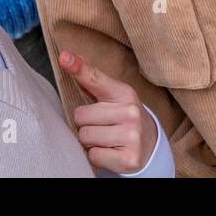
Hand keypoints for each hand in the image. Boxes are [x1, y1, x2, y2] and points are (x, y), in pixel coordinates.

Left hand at [61, 50, 156, 173]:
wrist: (150, 146)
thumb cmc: (123, 117)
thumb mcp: (112, 97)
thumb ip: (89, 79)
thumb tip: (67, 57)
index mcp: (124, 93)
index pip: (95, 79)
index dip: (78, 68)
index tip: (64, 57)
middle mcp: (131, 112)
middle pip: (81, 116)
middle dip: (86, 124)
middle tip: (103, 126)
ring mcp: (132, 136)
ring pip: (85, 137)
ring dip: (90, 141)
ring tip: (106, 139)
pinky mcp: (129, 159)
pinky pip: (94, 156)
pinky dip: (97, 156)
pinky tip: (111, 151)